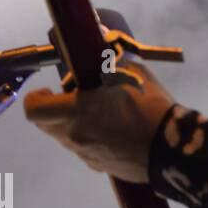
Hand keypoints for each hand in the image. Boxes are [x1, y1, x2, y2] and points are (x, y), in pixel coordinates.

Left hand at [23, 60, 177, 183]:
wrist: (173, 149)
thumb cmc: (152, 107)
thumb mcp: (133, 73)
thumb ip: (112, 62)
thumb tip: (101, 39)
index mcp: (77, 112)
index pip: (35, 109)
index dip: (36, 98)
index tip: (47, 90)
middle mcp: (74, 136)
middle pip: (46, 125)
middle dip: (54, 109)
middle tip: (74, 98)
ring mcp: (87, 155)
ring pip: (67, 137)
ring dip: (74, 124)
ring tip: (103, 113)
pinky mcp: (101, 168)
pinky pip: (88, 150)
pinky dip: (94, 139)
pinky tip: (118, 132)